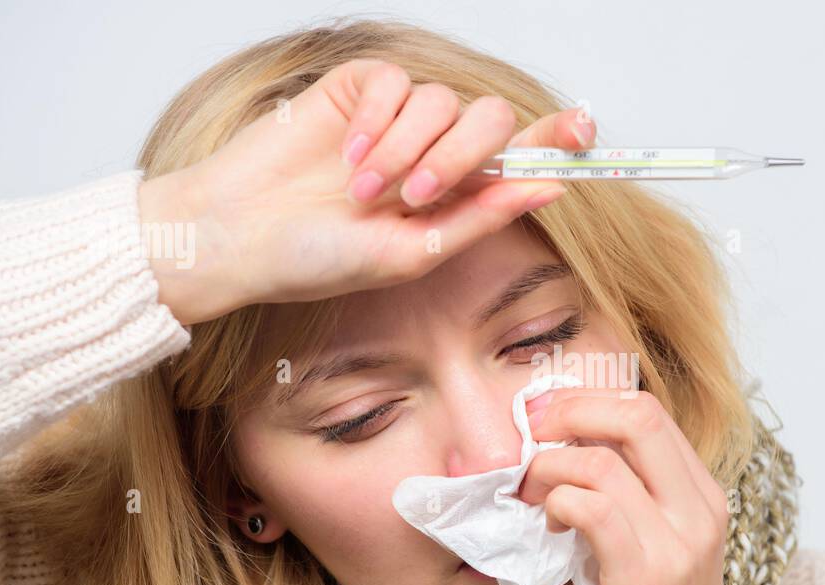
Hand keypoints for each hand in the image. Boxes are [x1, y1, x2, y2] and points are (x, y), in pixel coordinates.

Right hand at [138, 59, 594, 324]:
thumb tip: (552, 186)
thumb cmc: (319, 259)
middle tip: (413, 197)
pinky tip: (344, 153)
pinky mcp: (359, 91)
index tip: (583, 128)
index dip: (555, 139)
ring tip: (361, 190)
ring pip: (441, 102)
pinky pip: (395, 84)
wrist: (241, 234)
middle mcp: (433, 154)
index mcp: (454, 197)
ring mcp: (397, 122)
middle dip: (461, 156)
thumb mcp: (412, 252)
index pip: (519, 158)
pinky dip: (375, 122)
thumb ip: (481, 216)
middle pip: (490, 122)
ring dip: (404, 149)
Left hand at [517, 388, 728, 584]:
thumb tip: (567, 450)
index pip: (650, 412)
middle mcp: (703, 514)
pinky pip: (592, 509)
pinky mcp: (646, 583)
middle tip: (529, 432)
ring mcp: (680, 548)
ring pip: (604, 461)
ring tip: (529, 491)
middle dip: (569, 411)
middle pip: (638, 415)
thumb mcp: (654, 554)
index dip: (589, 400)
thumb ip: (630, 501)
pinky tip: (548, 522)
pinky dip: (557, 502)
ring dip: (548, 466)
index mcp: (706, 500)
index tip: (546, 413)